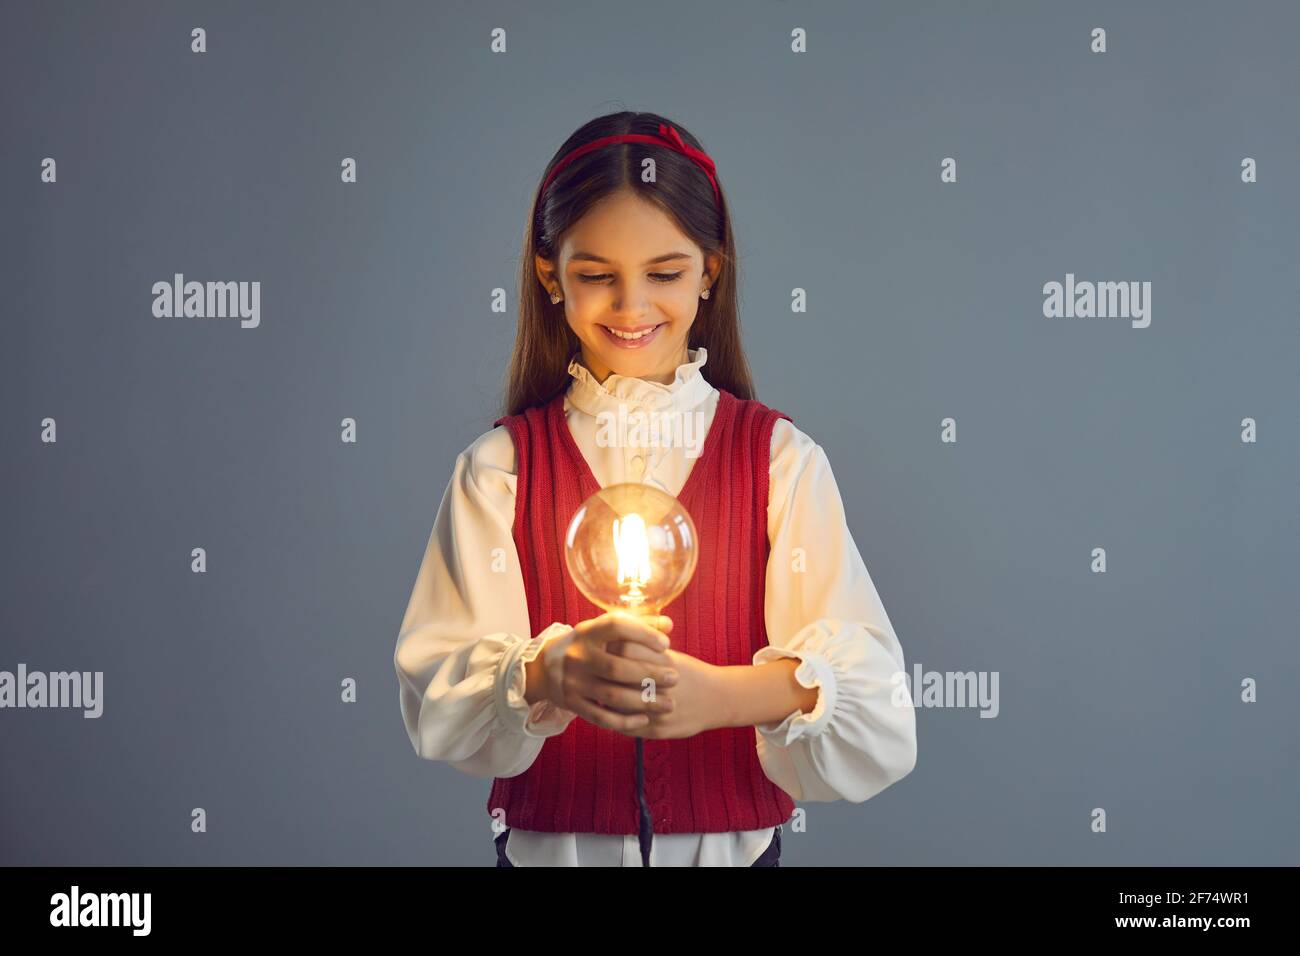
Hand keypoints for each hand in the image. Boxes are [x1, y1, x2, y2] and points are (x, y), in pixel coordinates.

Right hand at [532, 612, 678, 733]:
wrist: (545, 666)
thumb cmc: (589, 644)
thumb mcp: (605, 630)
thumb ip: (638, 624)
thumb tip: (669, 624)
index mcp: (587, 632)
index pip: (615, 627)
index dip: (643, 634)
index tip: (666, 644)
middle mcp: (577, 656)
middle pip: (616, 667)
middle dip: (649, 674)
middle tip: (674, 678)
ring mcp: (573, 682)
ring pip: (612, 696)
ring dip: (643, 702)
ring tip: (668, 703)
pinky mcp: (572, 704)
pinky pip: (601, 717)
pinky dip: (625, 721)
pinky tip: (645, 719)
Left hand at [607, 636, 726, 739]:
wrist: (718, 698)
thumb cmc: (688, 671)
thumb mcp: (668, 655)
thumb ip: (641, 648)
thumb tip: (605, 642)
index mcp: (663, 661)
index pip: (624, 649)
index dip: (609, 648)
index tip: (601, 649)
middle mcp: (661, 685)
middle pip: (619, 677)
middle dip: (602, 674)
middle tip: (593, 672)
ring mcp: (659, 709)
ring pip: (618, 705)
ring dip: (605, 699)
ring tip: (599, 692)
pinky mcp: (659, 730)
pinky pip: (626, 726)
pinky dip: (614, 719)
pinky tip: (610, 712)